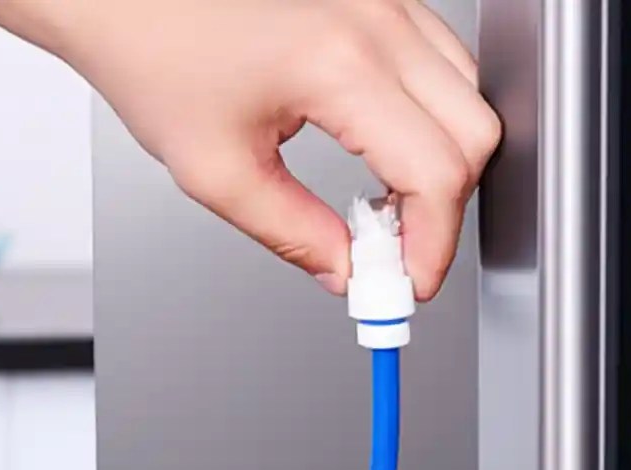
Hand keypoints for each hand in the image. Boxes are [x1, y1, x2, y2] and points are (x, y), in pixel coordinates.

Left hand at [0, 0, 500, 300]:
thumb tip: (349, 272)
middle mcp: (375, 21)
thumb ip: (295, 235)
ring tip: (385, 204)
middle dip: (446, 208)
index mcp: (337, 64)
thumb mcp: (217, 173)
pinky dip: (433, 118)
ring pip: (469, 97)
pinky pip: (444, 64)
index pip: (436, 172)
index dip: (433, 244)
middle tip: (396, 251)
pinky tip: (386, 150)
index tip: (409, 281)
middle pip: (476, 133)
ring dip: (444, 161)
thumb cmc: (154, 59)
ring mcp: (384, 1)